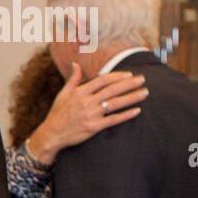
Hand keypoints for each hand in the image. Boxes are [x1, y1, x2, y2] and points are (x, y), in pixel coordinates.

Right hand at [25, 63, 146, 166]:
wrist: (52, 133)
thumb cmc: (58, 113)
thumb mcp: (63, 94)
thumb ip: (73, 79)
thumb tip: (75, 64)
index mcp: (80, 92)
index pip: (102, 80)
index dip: (117, 76)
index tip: (129, 75)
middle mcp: (86, 102)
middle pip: (112, 90)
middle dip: (129, 84)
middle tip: (143, 80)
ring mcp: (91, 115)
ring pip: (115, 103)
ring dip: (132, 97)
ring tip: (144, 93)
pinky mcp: (94, 127)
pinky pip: (113, 120)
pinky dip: (126, 115)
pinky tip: (137, 110)